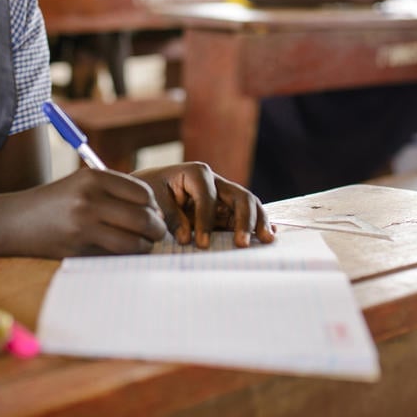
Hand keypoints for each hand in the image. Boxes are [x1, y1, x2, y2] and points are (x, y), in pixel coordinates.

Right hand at [8, 168, 166, 257]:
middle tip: (156, 234)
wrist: (15, 220)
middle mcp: (89, 199)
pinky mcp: (78, 250)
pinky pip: (115, 256)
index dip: (154, 206)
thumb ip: (116, 191)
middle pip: (142, 218)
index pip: (143, 193)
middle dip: (156, 229)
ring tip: (143, 245)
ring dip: (145, 246)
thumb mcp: (82, 183)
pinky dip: (125, 257)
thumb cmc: (56, 201)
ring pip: (133, 242)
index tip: (153, 214)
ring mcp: (83, 226)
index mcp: (93, 178)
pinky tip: (122, 252)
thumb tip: (155, 211)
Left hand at [131, 162, 274, 248]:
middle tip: (242, 243)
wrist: (148, 190)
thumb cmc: (150, 191)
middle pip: (239, 195)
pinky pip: (246, 216)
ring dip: (258, 222)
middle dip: (244, 219)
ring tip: (266, 240)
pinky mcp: (226, 210)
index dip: (206, 220)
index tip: (201, 243)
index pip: (208, 196)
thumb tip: (187, 237)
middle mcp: (215, 182)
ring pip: (249, 205)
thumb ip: (170, 216)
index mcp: (196, 172)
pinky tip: (269, 235)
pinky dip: (258, 224)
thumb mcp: (154, 199)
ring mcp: (224, 196)